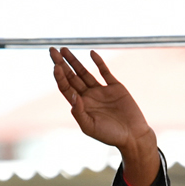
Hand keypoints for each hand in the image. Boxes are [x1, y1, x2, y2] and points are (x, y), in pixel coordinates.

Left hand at [52, 48, 155, 166]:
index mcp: (81, 106)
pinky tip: (91, 53)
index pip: (66, 87)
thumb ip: (79, 112)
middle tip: (52, 50)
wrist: (133, 136)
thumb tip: (73, 95)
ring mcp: (101, 91)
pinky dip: (99, 62)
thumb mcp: (90, 127)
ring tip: (63, 50)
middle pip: (71, 77)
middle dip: (61, 63)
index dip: (59, 76)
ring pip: (84, 72)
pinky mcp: (115, 87)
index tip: (55, 66)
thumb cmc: (110, 135)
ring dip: (74, 61)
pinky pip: (105, 72)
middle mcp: (88, 96)